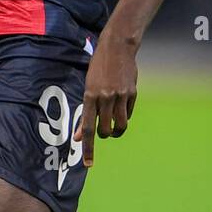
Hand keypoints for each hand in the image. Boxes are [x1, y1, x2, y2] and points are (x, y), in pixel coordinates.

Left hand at [73, 32, 137, 166]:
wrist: (118, 47)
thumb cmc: (98, 68)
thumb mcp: (87, 87)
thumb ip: (85, 113)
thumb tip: (78, 136)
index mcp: (90, 96)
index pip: (88, 128)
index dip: (88, 148)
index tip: (88, 164)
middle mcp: (105, 97)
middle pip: (104, 130)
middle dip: (103, 135)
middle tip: (103, 130)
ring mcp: (121, 96)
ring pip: (120, 126)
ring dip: (116, 131)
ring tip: (113, 127)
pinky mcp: (132, 93)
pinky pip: (128, 115)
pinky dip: (124, 118)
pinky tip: (120, 110)